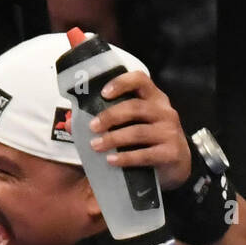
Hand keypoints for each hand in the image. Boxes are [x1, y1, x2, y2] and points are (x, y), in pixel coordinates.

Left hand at [86, 70, 191, 191]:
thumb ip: (109, 119)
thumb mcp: (134, 124)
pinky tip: (111, 160)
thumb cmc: (149, 140)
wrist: (177, 165)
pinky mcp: (171, 153)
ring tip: (95, 145)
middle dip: (110, 116)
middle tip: (92, 127)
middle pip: (135, 107)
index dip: (121, 83)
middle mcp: (164, 111)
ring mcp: (169, 132)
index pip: (140, 80)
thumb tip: (68, 124)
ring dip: (113, 138)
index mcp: (154, 98)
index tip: (103, 93)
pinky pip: (145, 155)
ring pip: (137, 132)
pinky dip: (126, 158)